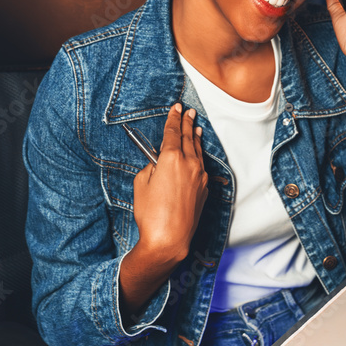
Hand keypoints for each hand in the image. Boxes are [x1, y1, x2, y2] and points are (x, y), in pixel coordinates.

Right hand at [132, 103, 207, 260]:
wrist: (170, 238)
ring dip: (195, 137)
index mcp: (171, 158)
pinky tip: (197, 153)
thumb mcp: (141, 184)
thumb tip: (158, 164)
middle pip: (187, 137)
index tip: (176, 108)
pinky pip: (201, 165)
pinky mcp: (204, 188)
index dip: (173, 118)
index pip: (172, 132)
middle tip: (188, 111)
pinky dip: (199, 154)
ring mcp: (199, 175)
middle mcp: (189, 163)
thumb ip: (150, 167)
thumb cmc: (150, 213)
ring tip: (196, 126)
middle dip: (187, 122)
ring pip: (197, 150)